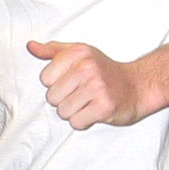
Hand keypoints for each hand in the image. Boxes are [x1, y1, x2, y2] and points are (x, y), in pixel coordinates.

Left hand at [28, 40, 149, 128]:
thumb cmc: (105, 71)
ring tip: (88, 103)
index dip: (56, 84)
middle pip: (52, 97)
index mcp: (78, 52)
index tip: (73, 81)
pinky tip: (94, 112)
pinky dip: (83, 121)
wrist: (138, 86)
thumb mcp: (80, 54)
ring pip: (63, 112)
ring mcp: (96, 87)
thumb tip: (30, 46)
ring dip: (74, 112)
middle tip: (82, 94)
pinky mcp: (104, 106)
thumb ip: (53, 51)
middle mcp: (87, 67)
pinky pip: (76, 122)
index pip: (45, 78)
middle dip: (64, 100)